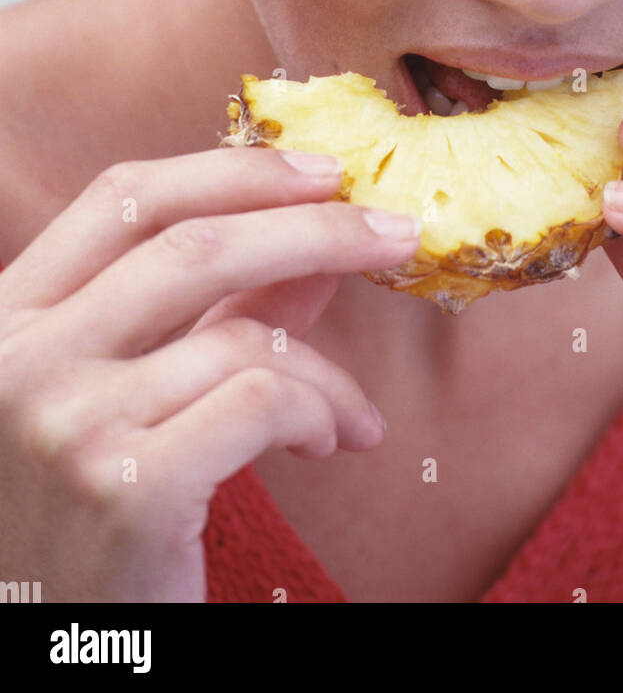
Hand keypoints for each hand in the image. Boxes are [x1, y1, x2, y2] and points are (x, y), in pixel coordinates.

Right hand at [0, 148, 419, 602]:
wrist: (57, 645)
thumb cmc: (92, 520)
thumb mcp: (132, 396)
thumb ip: (217, 314)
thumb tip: (321, 248)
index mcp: (10, 316)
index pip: (122, 197)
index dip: (230, 171)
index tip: (320, 169)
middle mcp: (21, 359)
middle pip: (194, 245)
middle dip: (315, 227)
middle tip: (393, 231)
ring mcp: (66, 422)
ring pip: (243, 336)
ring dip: (327, 371)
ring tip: (352, 417)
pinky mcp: (125, 488)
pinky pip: (263, 402)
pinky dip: (321, 412)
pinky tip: (330, 444)